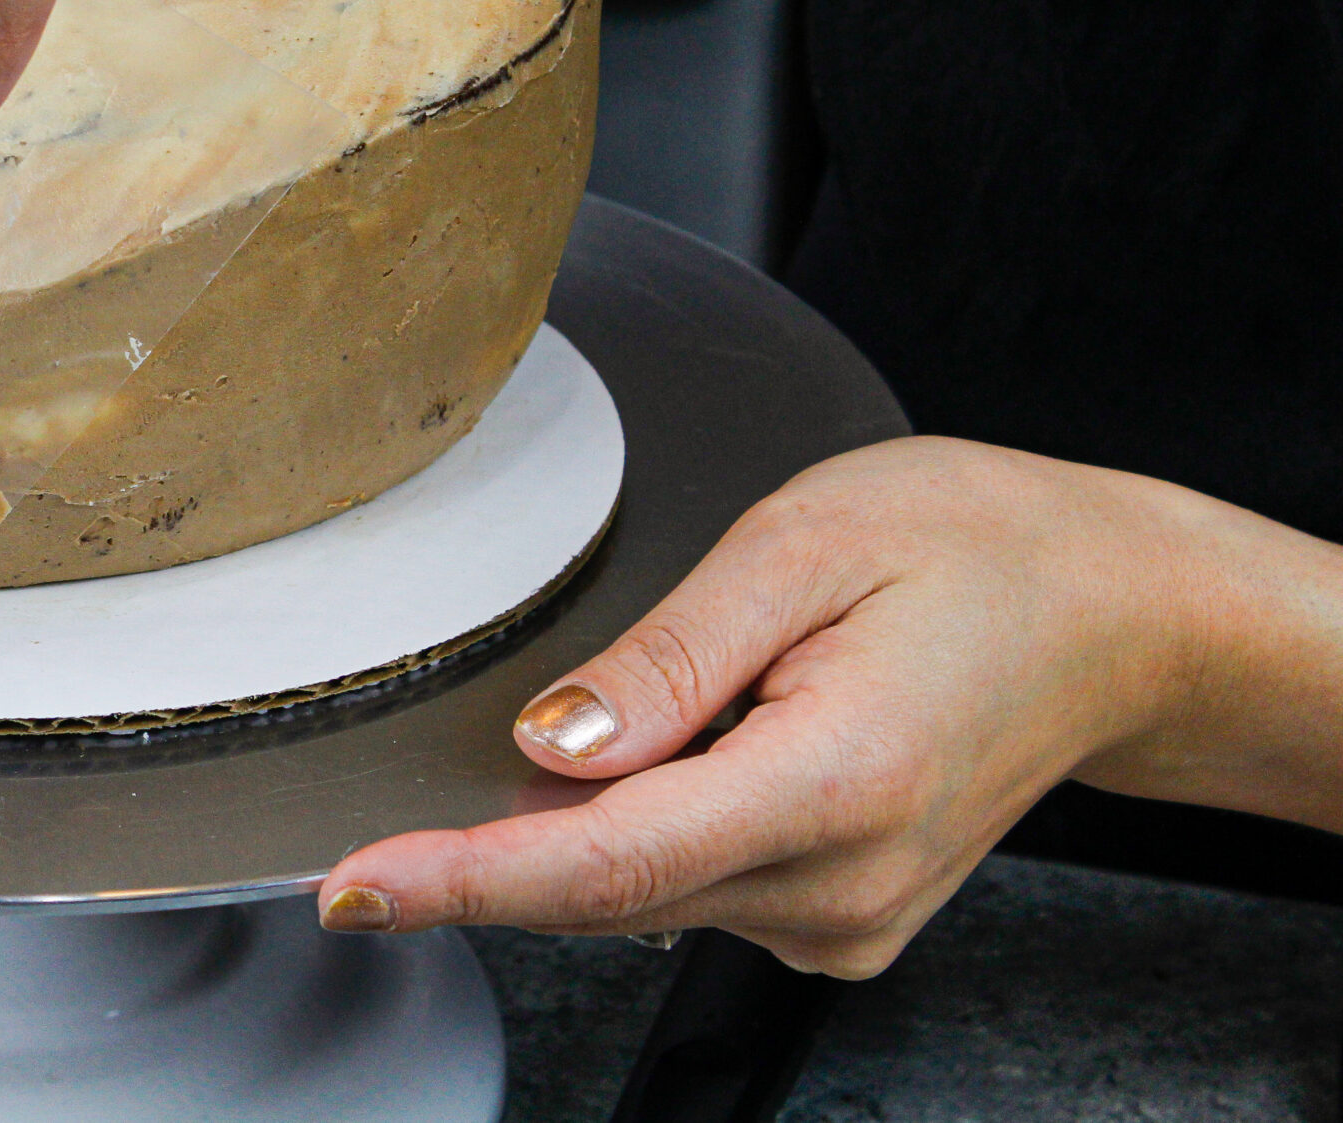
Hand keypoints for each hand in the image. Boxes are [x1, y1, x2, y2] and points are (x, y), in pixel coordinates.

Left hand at [318, 437, 1342, 976]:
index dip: (464, 878)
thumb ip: (670, 655)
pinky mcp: (839, 922)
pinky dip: (637, 836)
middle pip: (603, 889)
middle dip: (485, 848)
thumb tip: (551, 745)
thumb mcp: (806, 545)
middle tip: (398, 801)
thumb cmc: (975, 548)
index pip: (607, 861)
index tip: (355, 888)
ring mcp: (846, 920)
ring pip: (636, 896)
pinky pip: (685, 891)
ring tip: (651, 702)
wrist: (1112, 616)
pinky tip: (683, 750)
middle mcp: (843, 883)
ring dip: (573, 832)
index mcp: (836, 780)